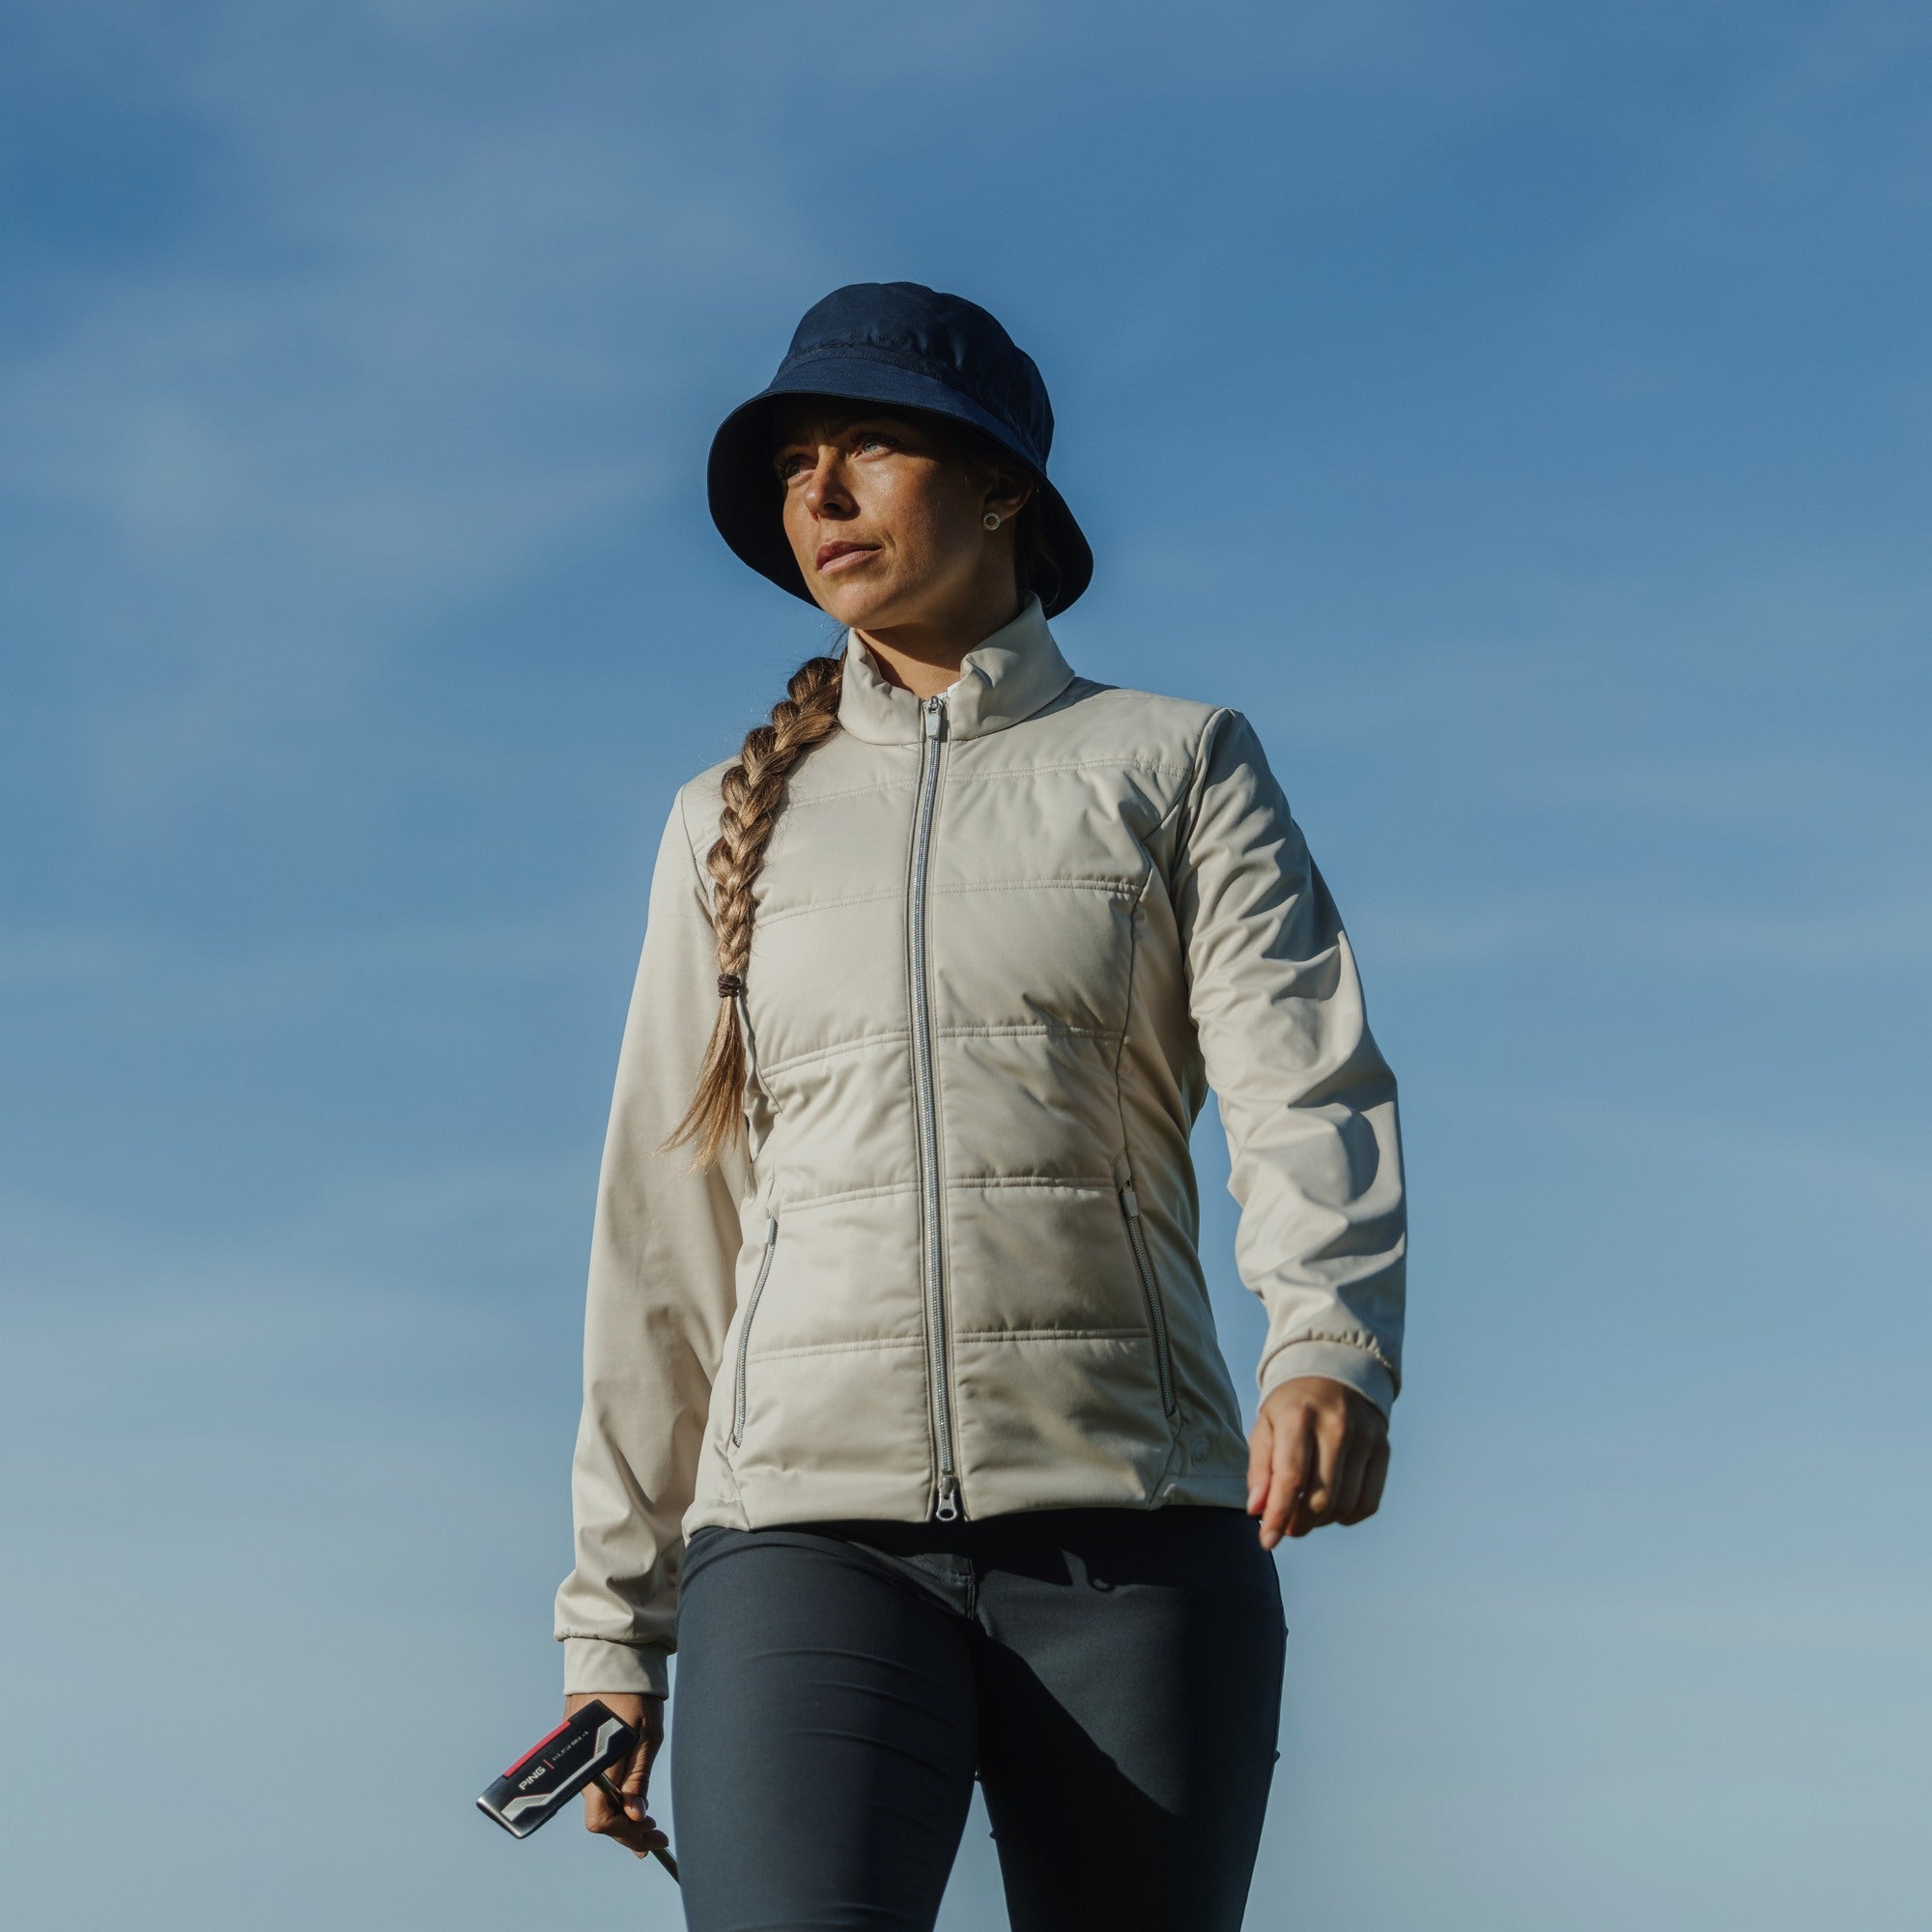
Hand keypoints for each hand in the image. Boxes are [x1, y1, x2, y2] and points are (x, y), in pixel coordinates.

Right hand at [565, 1691, 668, 1859]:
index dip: (628, 1835)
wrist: (611, 1657)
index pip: (601, 1821)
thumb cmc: (635, 1694)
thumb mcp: (647, 1735)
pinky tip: (626, 1800)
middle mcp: (579, 1768)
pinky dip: (610, 1798)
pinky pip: (592, 1786)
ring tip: (646, 1820)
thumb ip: (638, 1778)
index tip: (654, 1837)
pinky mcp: (575, 1751)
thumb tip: (635, 1818)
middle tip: (656, 1835)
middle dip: (627, 1831)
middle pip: (598, 1816)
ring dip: (619, 1815)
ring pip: (595, 1802)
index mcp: (596, 1766)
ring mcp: (574, 1760)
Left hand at [1246, 1375, 1389, 1548]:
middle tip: (1286, 1524)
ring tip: (1305, 1511)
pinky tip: (1331, 1506)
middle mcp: (1336, 1425)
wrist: (1336, 1369)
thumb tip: (1257, 1510)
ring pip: (1344, 1505)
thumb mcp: (1266, 1425)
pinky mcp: (1384, 1448)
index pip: (1290, 1477)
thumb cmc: (1292, 1405)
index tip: (1267, 1541)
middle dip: (1298, 1523)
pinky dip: (1346, 1516)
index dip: (1278, 1515)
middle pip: (1320, 1498)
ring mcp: (1365, 1437)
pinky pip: (1368, 1503)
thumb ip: (1259, 1469)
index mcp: (1299, 1416)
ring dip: (1320, 1521)